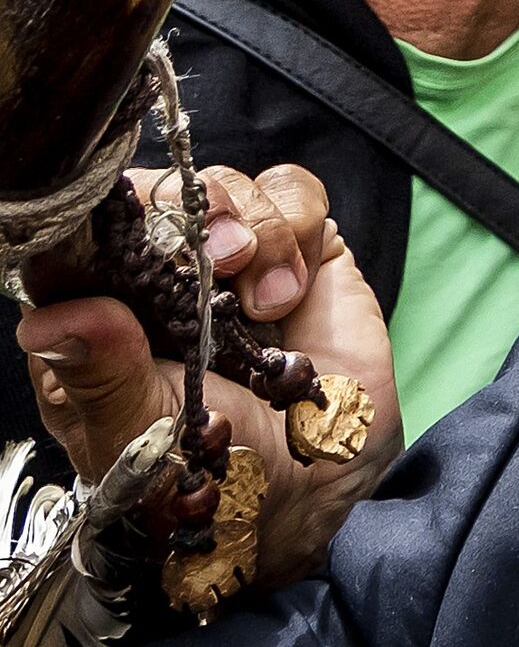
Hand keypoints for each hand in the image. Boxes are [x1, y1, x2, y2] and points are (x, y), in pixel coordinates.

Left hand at [17, 165, 402, 588]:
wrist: (314, 491)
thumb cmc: (207, 475)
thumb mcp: (142, 434)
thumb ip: (97, 376)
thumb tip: (49, 319)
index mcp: (102, 312)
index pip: (90, 230)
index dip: (113, 211)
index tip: (139, 225)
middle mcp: (163, 276)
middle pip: (162, 188)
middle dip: (193, 207)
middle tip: (221, 255)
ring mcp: (235, 261)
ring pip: (231, 183)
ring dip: (255, 225)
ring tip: (265, 300)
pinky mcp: (303, 252)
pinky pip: (298, 191)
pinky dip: (297, 228)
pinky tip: (293, 292)